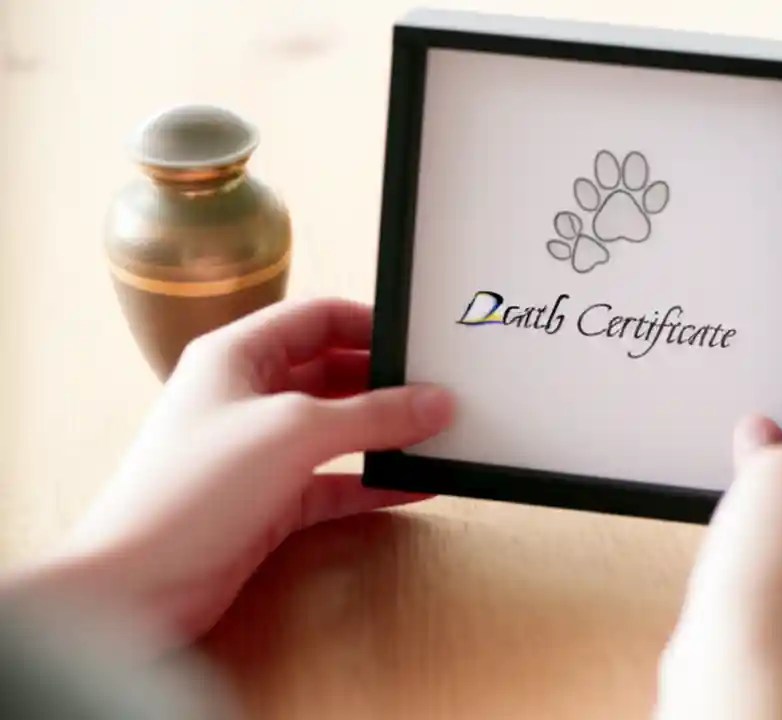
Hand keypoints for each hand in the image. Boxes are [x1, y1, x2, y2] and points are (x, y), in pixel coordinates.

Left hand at [43, 298, 452, 644]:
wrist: (136, 585)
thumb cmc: (197, 485)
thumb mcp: (294, 432)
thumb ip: (372, 415)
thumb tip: (440, 402)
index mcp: (237, 355)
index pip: (315, 319)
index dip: (369, 324)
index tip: (421, 342)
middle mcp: (246, 396)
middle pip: (330, 373)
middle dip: (385, 382)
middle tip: (442, 392)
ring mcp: (258, 452)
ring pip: (335, 430)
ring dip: (383, 433)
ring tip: (438, 435)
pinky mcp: (269, 503)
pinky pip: (334, 483)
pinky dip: (373, 483)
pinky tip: (416, 485)